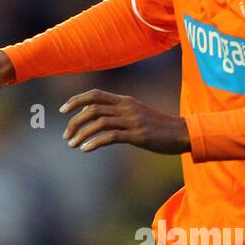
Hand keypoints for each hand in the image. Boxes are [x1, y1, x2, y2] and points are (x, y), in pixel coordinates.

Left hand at [60, 89, 189, 154]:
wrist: (181, 133)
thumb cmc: (158, 127)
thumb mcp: (137, 114)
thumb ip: (118, 113)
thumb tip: (95, 119)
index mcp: (125, 100)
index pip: (94, 94)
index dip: (76, 100)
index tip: (62, 110)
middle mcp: (126, 107)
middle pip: (92, 108)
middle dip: (74, 122)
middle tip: (66, 136)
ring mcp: (132, 120)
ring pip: (98, 122)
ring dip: (81, 134)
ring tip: (73, 145)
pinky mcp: (137, 135)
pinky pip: (111, 136)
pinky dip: (95, 142)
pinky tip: (86, 149)